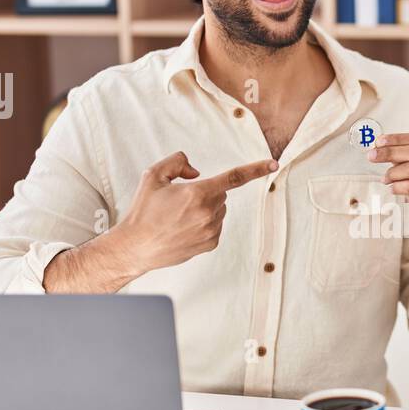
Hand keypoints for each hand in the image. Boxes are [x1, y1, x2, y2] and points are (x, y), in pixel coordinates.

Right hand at [115, 151, 275, 274]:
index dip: (255, 169)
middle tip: (179, 201)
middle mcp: (208, 213)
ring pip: (218, 210)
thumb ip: (177, 162)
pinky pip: (215, 226)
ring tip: (178, 217)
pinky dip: (204, 224)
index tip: (273, 164)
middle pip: (220, 193)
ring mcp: (211, 230)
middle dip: (205, 192)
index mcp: (198, 193)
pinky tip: (184, 228)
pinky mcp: (210, 244)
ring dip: (205, 209)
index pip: (233, 177)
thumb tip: (196, 172)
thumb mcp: (153, 176)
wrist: (136, 247)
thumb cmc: (143, 212)